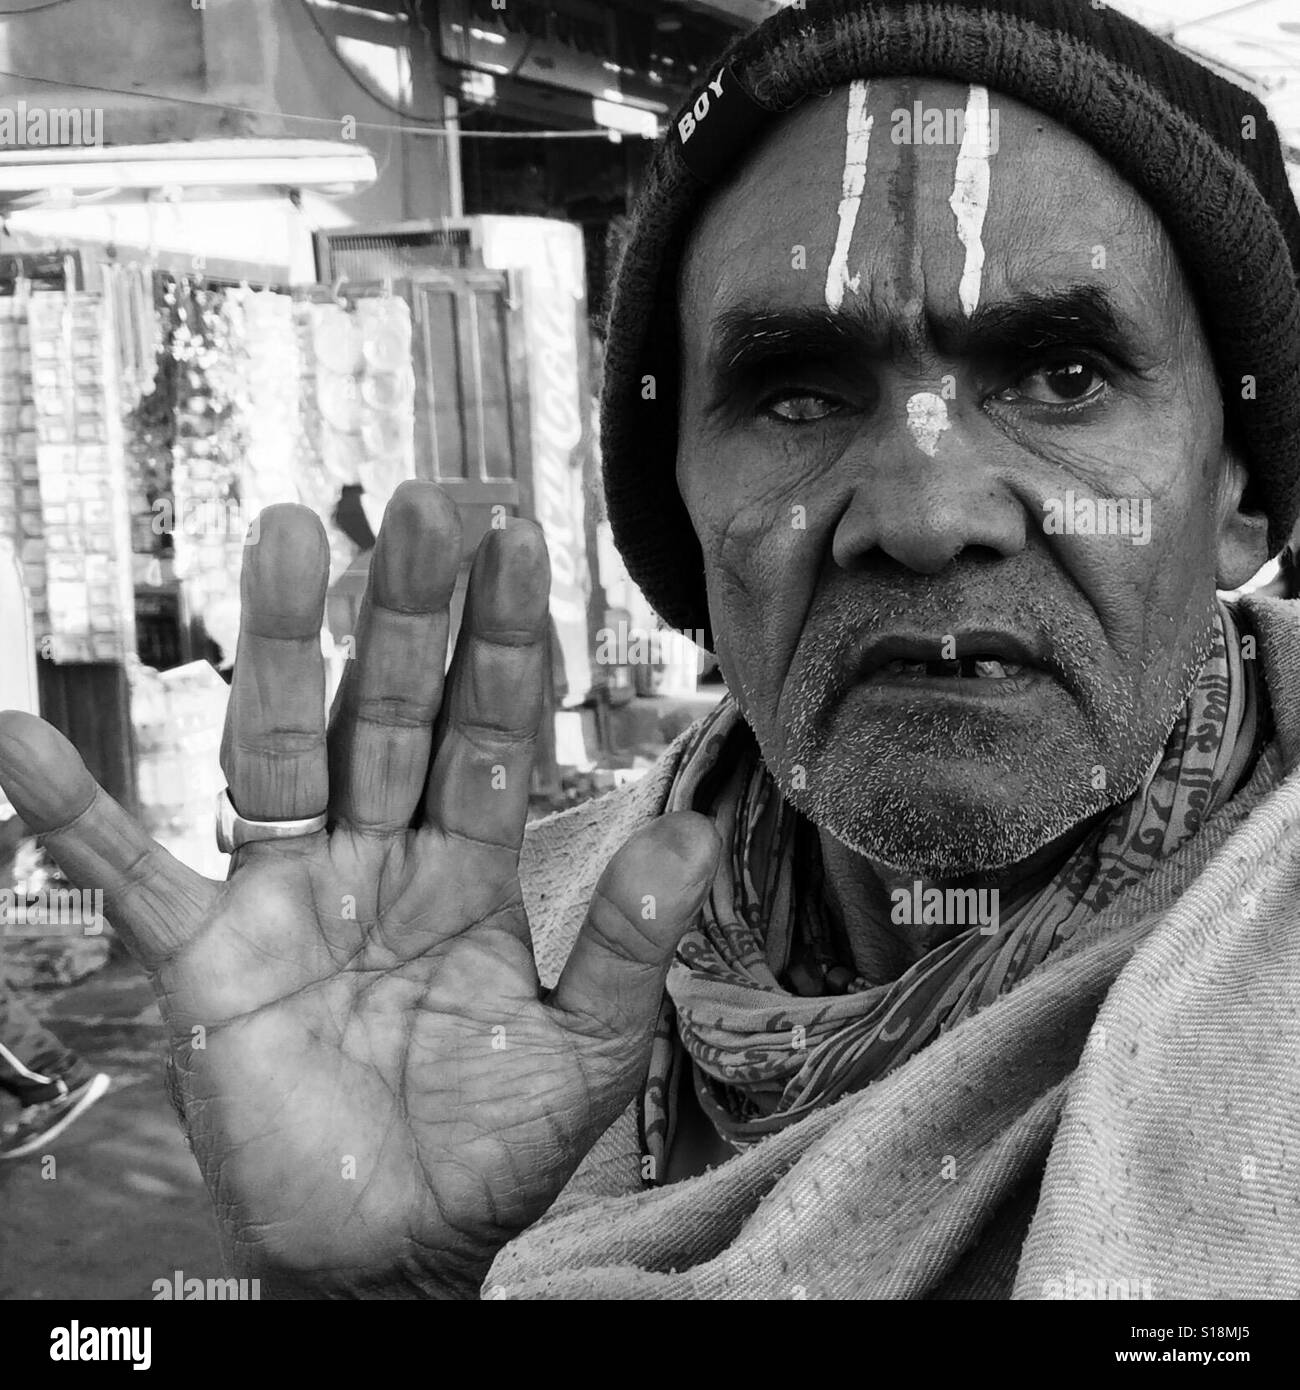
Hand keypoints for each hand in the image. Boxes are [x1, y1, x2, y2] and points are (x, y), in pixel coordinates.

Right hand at [0, 483, 718, 1297]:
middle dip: (409, 613)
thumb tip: (693, 829)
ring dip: (277, 650)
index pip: (488, 730)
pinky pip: (130, 873)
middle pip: (390, 710)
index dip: (504, 641)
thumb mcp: (584, 1044)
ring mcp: (288, 894)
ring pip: (280, 749)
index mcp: (471, 867)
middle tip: (425, 504)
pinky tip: (20, 735)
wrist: (397, 1248)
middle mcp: (378, 855)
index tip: (517, 541)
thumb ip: (628, 939)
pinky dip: (74, 812)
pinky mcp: (206, 956)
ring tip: (288, 538)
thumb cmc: (494, 1145)